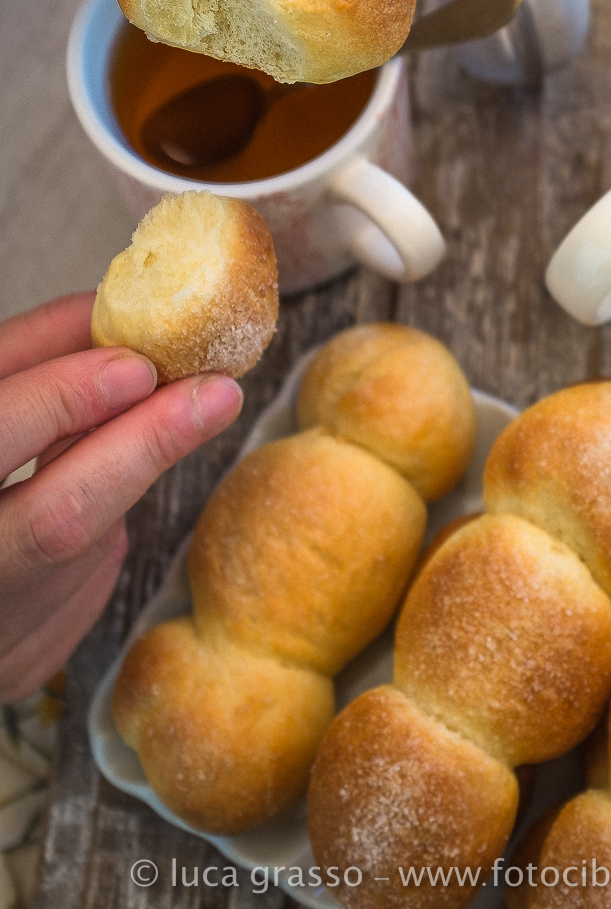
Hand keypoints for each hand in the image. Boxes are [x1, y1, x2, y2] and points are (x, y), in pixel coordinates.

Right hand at [0, 291, 242, 701]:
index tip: (141, 364)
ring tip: (120, 444)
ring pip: (84, 556)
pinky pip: (80, 597)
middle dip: (145, 446)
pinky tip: (81, 519)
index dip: (65, 399)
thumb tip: (109, 316)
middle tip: (217, 391)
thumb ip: (25, 362)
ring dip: (117, 488)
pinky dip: (95, 545)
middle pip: (58, 520)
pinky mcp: (15, 668)